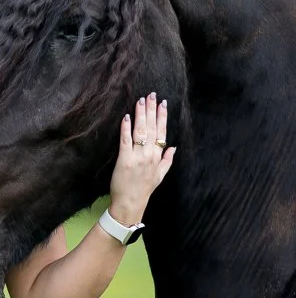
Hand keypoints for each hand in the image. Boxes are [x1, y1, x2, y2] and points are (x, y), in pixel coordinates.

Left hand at [109, 92, 175, 224]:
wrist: (130, 203)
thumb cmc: (144, 189)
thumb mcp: (160, 175)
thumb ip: (167, 160)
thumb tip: (173, 147)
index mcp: (158, 156)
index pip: (162, 132)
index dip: (162, 116)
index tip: (163, 103)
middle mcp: (149, 154)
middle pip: (152, 128)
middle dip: (151, 110)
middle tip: (151, 94)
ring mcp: (137, 156)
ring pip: (141, 131)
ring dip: (141, 114)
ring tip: (140, 101)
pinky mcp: (124, 160)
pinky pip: (126, 141)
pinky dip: (126, 128)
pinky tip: (126, 117)